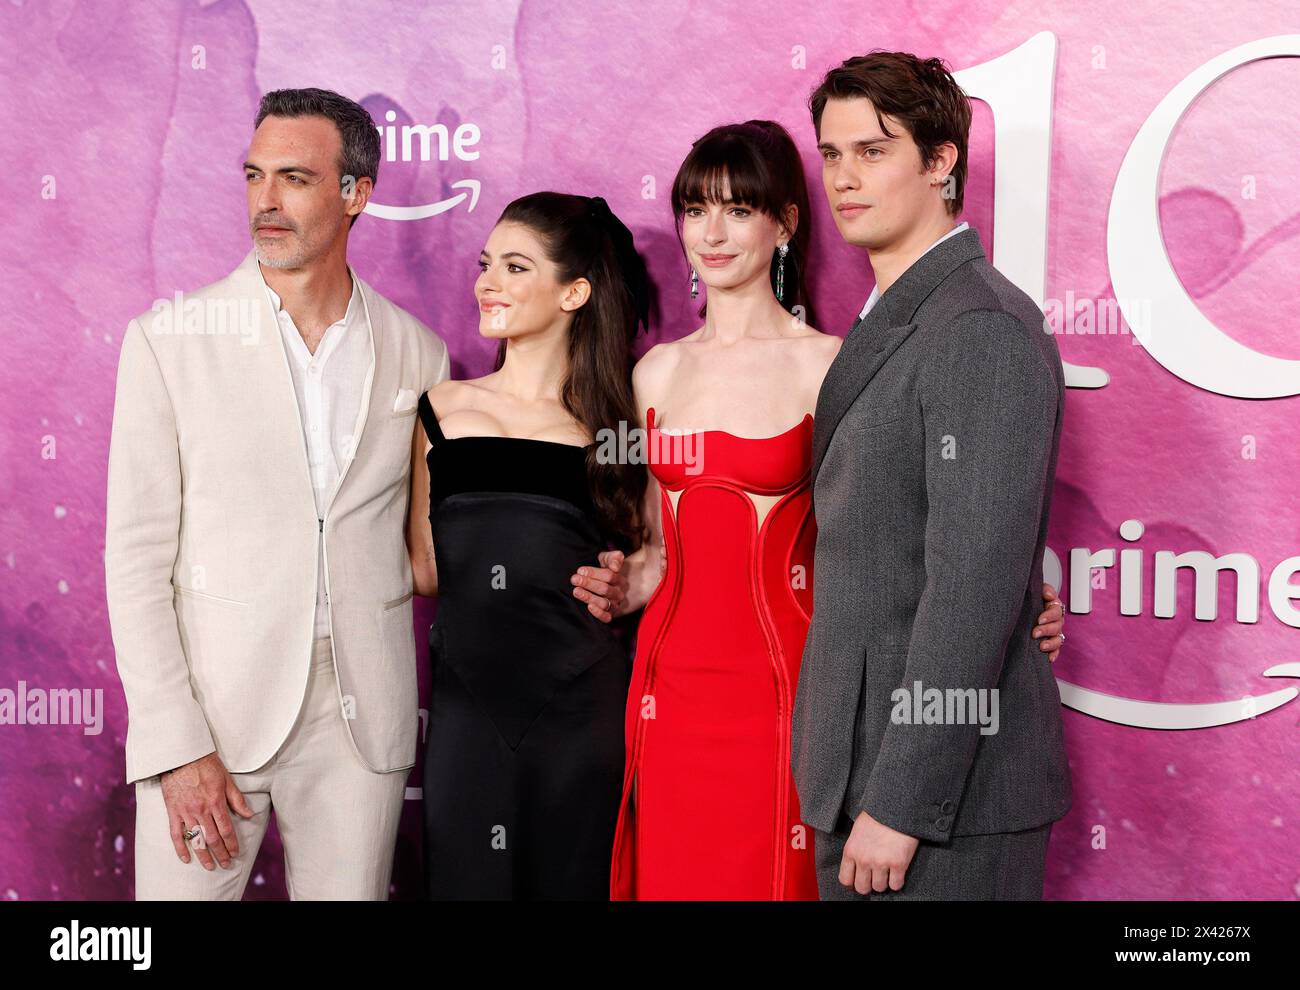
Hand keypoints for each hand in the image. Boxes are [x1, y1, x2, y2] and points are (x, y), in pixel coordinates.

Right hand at [159, 751, 254, 869]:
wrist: (181, 756)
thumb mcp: (227, 779)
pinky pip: (176, 834)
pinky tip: (186, 858)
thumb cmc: (206, 765)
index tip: (236, 853)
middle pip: (213, 838)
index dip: (232, 844)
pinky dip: (180, 848)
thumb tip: (250, 814)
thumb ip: (237, 799)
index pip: (227, 829)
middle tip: (226, 864)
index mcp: (216, 802)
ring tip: (210, 867)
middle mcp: (201, 810)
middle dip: (221, 853)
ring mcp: (186, 812)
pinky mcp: (173, 812)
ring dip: (203, 855)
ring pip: (196, 839)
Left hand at [570, 550, 628, 622]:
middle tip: (574, 579)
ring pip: (604, 603)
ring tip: (576, 591)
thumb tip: (615, 567)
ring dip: (589, 597)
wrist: (607, 584)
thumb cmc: (605, 569)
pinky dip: (598, 613)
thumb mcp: (608, 559)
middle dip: (588, 583)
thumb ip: (613, 558)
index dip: (594, 573)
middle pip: (605, 589)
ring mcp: (614, 604)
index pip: (610, 576)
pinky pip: (607, 617)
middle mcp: (618, 593)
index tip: (580, 570)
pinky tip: (589, 606)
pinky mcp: (609, 615)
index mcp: (620, 579)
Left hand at [840, 809, 919, 894]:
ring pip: (879, 888)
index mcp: (851, 850)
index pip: (845, 879)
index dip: (853, 883)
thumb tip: (856, 865)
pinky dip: (898, 881)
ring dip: (884, 882)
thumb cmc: (877, 815)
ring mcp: (881, 862)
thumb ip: (856, 849)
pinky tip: (898, 872)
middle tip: (875, 878)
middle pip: (862, 887)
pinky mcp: (898, 864)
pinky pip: (896, 885)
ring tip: (888, 872)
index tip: (859, 881)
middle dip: (869, 885)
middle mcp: (863, 859)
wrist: (896, 806)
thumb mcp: (857, 831)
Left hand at [1033, 581, 1065, 662]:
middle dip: (1047, 630)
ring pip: (1058, 638)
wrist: (1019, 610)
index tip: (1040, 619)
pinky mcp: (1050, 643)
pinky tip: (1049, 658)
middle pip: (1057, 625)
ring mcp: (1053, 632)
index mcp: (1052, 606)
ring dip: (1051, 643)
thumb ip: (1043, 590)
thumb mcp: (1033, 591)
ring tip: (1041, 646)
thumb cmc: (1027, 600)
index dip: (1050, 615)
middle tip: (1035, 633)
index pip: (1056, 610)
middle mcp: (1055, 620)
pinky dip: (1054, 654)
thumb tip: (1049, 595)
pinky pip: (1056, 650)